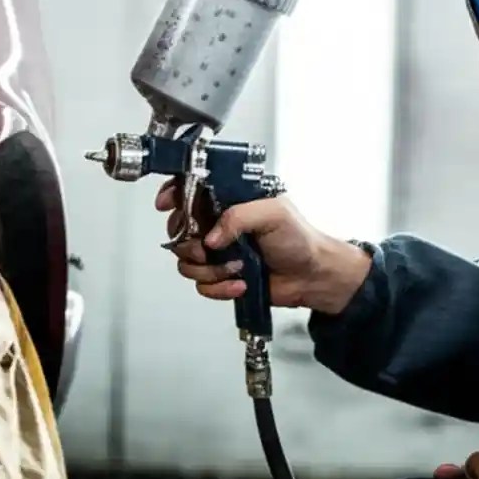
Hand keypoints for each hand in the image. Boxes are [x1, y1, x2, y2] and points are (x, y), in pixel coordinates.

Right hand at [155, 178, 370, 314]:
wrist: (313, 277)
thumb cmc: (300, 239)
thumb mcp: (273, 213)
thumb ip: (238, 216)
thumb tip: (211, 236)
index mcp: (230, 202)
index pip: (192, 191)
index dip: (174, 195)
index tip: (166, 204)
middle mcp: (220, 225)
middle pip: (180, 230)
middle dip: (191, 243)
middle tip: (210, 248)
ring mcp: (219, 252)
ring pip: (187, 261)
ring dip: (211, 269)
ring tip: (237, 267)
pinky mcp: (221, 276)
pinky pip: (201, 285)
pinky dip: (219, 287)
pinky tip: (240, 283)